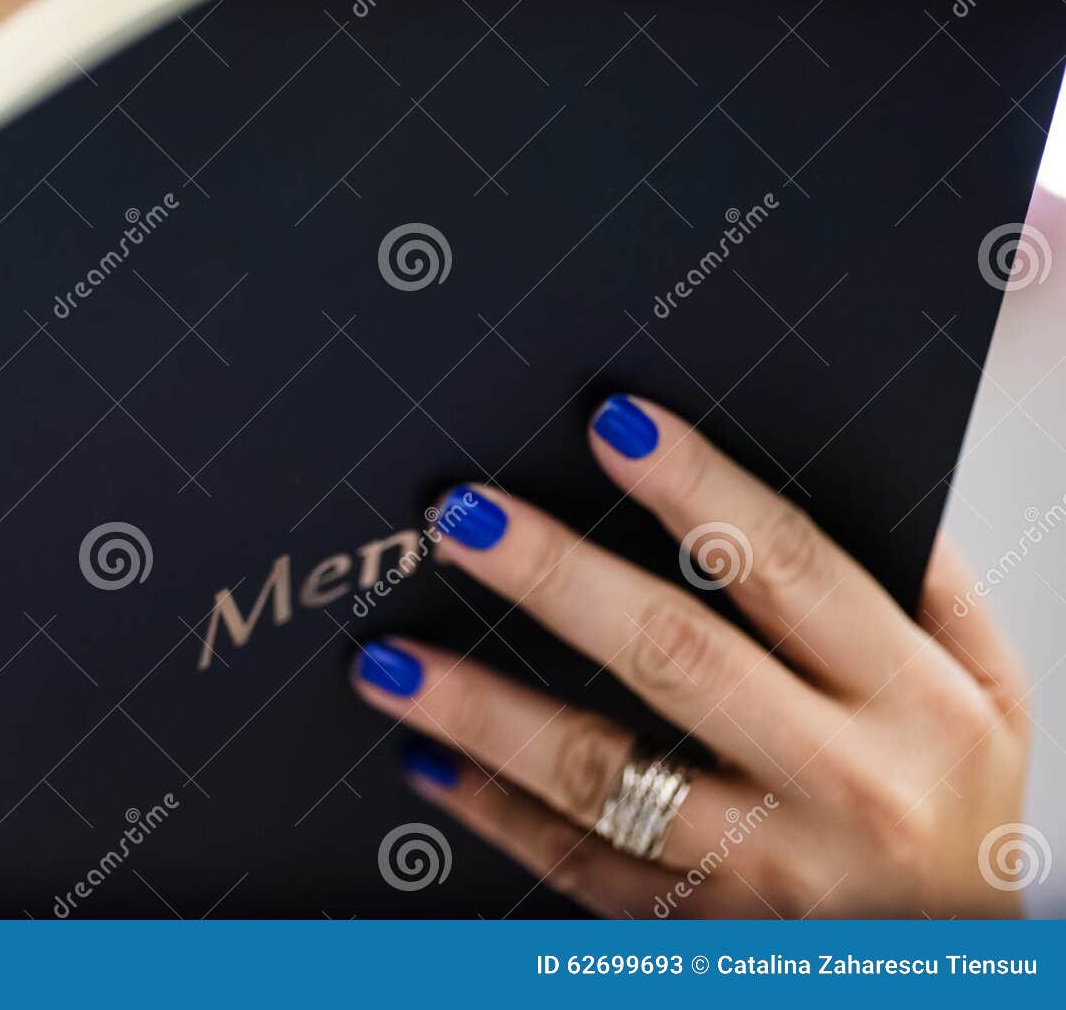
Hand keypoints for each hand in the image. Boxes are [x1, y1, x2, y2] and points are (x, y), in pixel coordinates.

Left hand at [351, 395, 1031, 916]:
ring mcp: (765, 869)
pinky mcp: (701, 933)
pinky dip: (496, 814)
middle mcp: (842, 784)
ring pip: (604, 775)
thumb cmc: (959, 813)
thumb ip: (924, 587)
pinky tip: (429, 763)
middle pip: (676, 657)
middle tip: (463, 518)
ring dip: (484, 713)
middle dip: (556, 577)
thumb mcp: (986, 694)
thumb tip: (835, 468)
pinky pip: (581, 868)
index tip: (613, 424)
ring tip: (392, 662)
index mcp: (913, 701)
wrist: (962, 980)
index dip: (697, 487)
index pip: (789, 566)